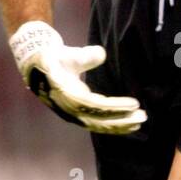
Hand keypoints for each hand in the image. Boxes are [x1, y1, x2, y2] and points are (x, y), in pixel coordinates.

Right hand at [9, 21, 145, 133]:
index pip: (96, 106)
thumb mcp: (66, 54)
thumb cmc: (54, 59)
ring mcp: (74, 115)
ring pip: (100, 125)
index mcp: (67, 97)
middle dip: (122, 120)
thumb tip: (101, 54)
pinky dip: (113, 125)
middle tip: (143, 116)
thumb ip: (83, 56)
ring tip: (140, 121)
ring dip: (120, 125)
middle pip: (100, 121)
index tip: (134, 103)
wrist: (37, 67)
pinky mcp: (78, 115)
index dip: (115, 107)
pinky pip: (98, 124)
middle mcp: (70, 110)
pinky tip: (129, 123)